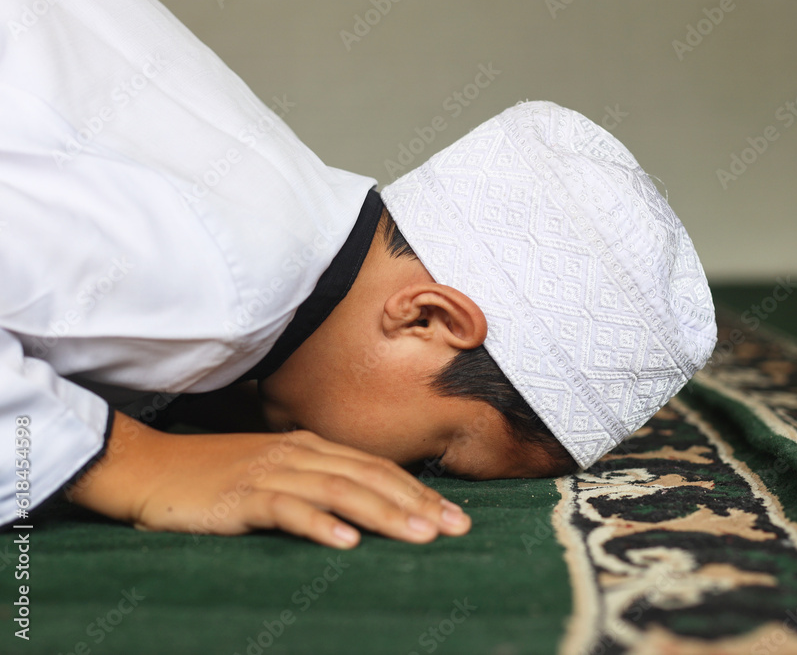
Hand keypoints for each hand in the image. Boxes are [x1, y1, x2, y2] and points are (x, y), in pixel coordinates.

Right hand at [66, 411, 470, 547]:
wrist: (146, 468)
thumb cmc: (211, 478)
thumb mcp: (270, 475)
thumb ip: (312, 485)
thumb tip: (357, 512)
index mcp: (309, 447)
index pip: (377, 467)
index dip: (419, 490)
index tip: (455, 515)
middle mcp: (297, 453)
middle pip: (370, 476)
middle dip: (418, 502)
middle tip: (457, 528)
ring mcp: (269, 471)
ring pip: (339, 490)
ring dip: (383, 513)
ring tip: (420, 536)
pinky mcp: (240, 494)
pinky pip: (286, 508)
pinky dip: (318, 524)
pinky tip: (345, 542)